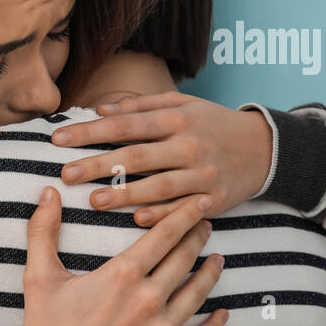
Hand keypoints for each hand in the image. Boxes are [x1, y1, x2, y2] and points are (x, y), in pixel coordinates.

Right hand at [17, 188, 227, 325]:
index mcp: (122, 275)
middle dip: (198, 238)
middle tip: (207, 223)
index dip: (185, 215)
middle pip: (184, 260)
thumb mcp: (39, 275)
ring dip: (210, 274)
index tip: (199, 202)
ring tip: (218, 259)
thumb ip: (43, 230)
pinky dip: (214, 325)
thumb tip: (47, 192)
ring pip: (197, 294)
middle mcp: (148, 300)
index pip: (164, 236)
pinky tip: (222, 313)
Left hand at [51, 91, 273, 225]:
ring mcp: (202, 175)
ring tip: (94, 200)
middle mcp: (188, 146)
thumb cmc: (214, 124)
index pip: (126, 124)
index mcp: (176, 120)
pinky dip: (162, 216)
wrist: (266, 148)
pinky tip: (137, 220)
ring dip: (125, 194)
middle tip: (66, 174)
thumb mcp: (183, 105)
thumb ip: (140, 106)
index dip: (91, 131)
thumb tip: (99, 110)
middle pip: (137, 156)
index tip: (59, 139)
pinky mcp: (213, 200)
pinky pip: (182, 211)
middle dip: (99, 165)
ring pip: (158, 186)